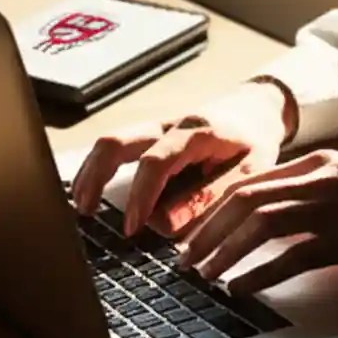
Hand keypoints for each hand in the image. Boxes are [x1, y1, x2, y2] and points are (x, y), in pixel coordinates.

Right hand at [70, 80, 297, 235]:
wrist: (257, 108)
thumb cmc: (255, 143)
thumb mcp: (249, 173)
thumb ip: (211, 197)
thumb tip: (167, 223)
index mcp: (196, 132)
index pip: (156, 163)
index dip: (140, 197)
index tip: (131, 229)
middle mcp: (169, 124)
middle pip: (118, 141)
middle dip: (96, 176)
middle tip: (85, 212)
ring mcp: (156, 127)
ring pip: (111, 141)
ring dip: (90, 172)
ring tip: (80, 206)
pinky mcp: (150, 135)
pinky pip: (117, 147)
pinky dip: (98, 168)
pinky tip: (88, 191)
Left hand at [178, 150, 337, 295]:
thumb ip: (316, 190)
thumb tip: (275, 216)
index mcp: (317, 164)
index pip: (249, 181)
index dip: (214, 209)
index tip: (194, 233)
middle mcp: (318, 179)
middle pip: (243, 200)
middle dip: (206, 231)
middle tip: (185, 259)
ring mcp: (332, 207)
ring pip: (259, 225)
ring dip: (223, 252)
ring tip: (204, 276)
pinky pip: (290, 256)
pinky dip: (258, 273)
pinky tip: (240, 289)